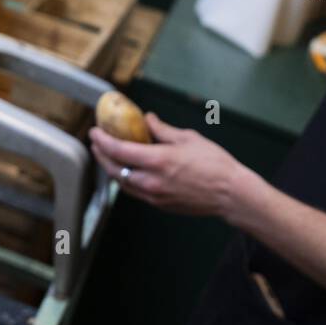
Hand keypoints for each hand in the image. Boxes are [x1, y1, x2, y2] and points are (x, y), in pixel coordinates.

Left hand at [89, 114, 257, 219]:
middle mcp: (151, 181)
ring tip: (107, 155)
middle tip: (96, 143)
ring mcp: (154, 196)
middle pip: (114, 169)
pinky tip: (127, 169)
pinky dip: (126, 179)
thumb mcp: (188, 138)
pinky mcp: (159, 205)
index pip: (118, 150)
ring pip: (122, 182)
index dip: (102, 140)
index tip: (94, 131)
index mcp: (158, 161)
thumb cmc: (214, 164)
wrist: (230, 194)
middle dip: (101, 155)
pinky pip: (134, 191)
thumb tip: (147, 120)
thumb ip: (162, 130)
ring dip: (111, 168)